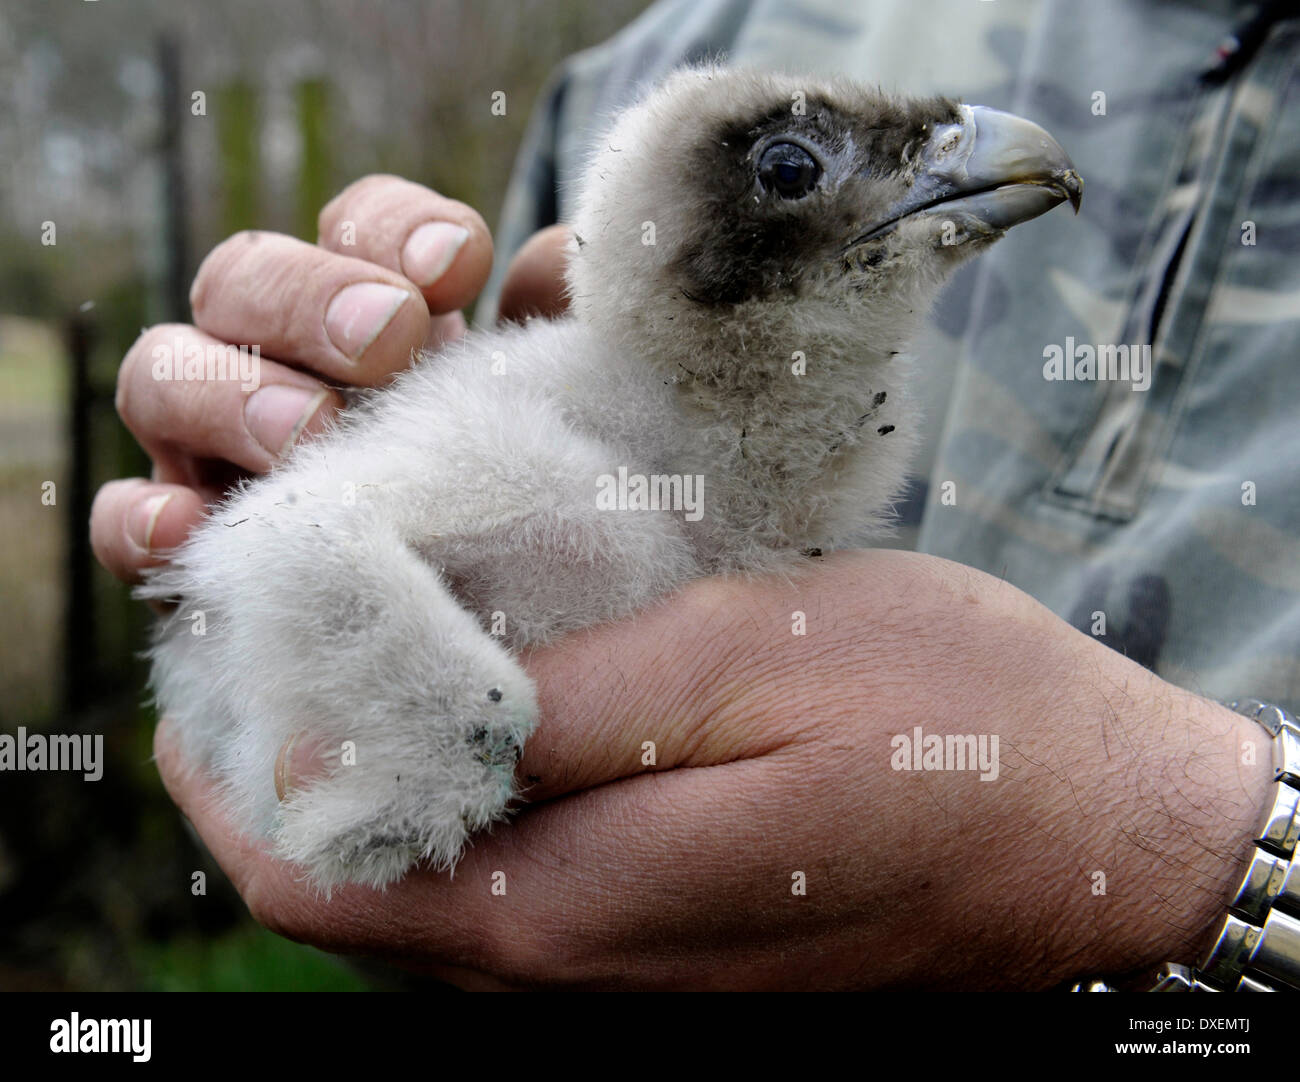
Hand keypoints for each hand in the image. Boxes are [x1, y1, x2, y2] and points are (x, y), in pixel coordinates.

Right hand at [90, 176, 568, 583]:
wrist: (485, 639)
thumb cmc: (516, 514)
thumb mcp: (549, 423)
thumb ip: (555, 335)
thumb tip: (552, 264)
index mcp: (375, 315)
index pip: (357, 226)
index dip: (395, 228)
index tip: (460, 267)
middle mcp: (281, 364)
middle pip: (242, 277)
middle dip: (311, 298)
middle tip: (387, 341)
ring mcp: (216, 454)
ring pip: (162, 373)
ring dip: (229, 390)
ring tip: (309, 433)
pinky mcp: (190, 554)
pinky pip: (122, 523)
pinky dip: (138, 519)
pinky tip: (189, 527)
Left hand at [155, 549, 1270, 989]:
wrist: (1092, 839)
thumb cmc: (947, 728)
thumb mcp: (743, 665)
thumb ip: (547, 709)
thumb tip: (367, 726)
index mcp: (565, 906)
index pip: (313, 873)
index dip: (232, 770)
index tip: (208, 662)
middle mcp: (569, 964)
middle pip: (351, 890)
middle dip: (283, 770)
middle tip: (280, 635)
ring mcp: (619, 963)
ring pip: (423, 890)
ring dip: (368, 780)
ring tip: (364, 653)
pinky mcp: (666, 935)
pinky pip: (508, 883)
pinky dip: (458, 800)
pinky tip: (488, 708)